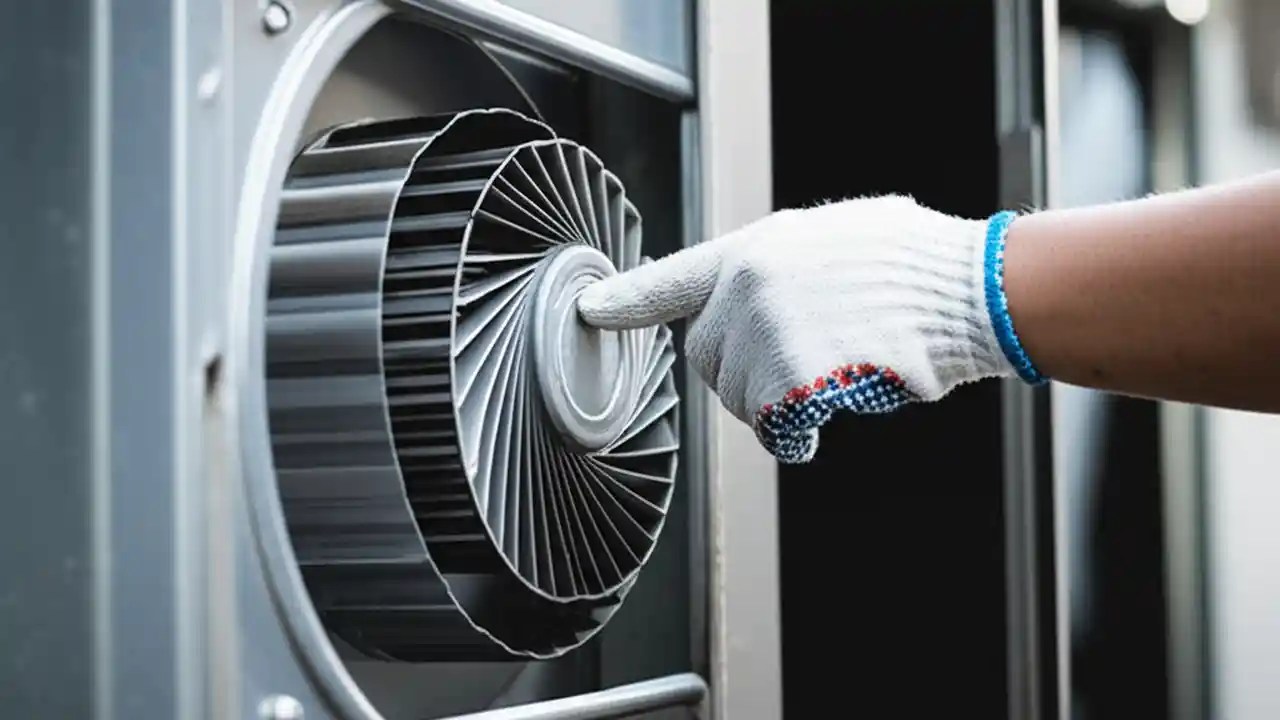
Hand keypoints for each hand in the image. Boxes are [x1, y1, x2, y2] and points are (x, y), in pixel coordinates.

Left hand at [576, 195, 1041, 462]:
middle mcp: (745, 291)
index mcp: (753, 250)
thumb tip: (754, 288)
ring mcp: (764, 337)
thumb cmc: (911, 260)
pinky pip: (775, 429)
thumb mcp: (829, 235)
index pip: (670, 280)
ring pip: (738, 399)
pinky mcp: (789, 383)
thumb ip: (776, 263)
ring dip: (775, 401)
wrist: (966, 288)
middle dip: (740, 371)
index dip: (626, 300)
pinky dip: (800, 433)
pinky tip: (838, 402)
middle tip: (798, 360)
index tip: (591, 311)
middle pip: (704, 359)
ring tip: (831, 368)